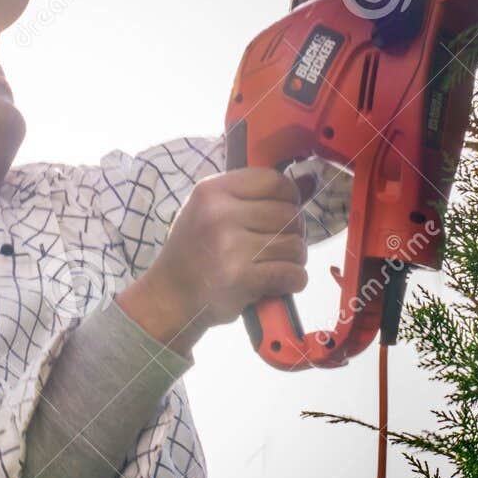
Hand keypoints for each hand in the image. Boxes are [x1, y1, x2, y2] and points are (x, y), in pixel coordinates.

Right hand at [116, 168, 309, 352]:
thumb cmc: (195, 252)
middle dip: (293, 232)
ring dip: (294, 259)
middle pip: (289, 213)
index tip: (284, 212)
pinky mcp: (241, 277)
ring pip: (294, 244)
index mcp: (212, 191)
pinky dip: (293, 280)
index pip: (273, 180)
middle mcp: (220, 213)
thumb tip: (307, 184)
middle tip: (279, 246)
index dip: (289, 196)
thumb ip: (250, 198)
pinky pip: (292, 273)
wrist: (170, 297)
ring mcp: (230, 246)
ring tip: (275, 265)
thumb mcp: (208, 210)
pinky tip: (278, 283)